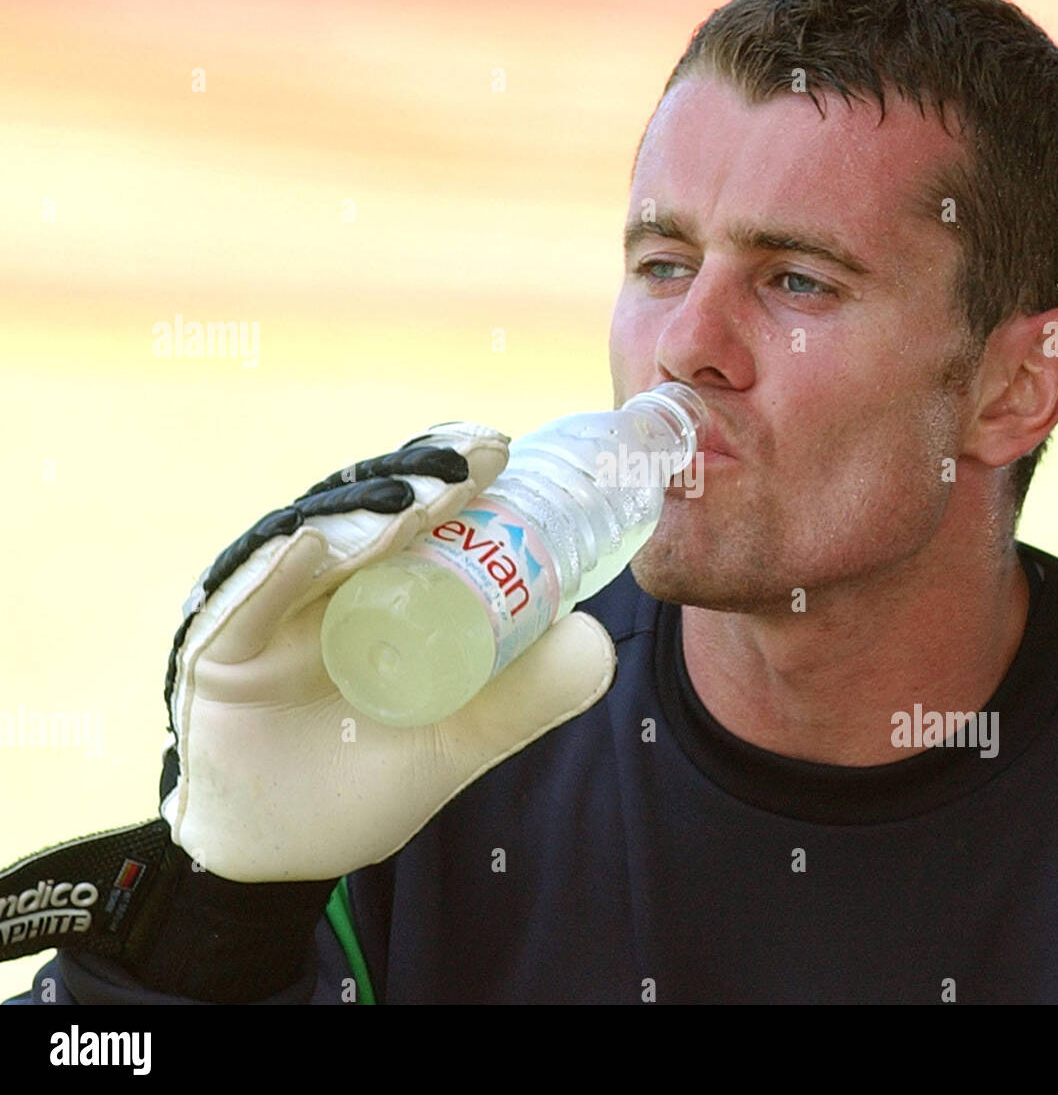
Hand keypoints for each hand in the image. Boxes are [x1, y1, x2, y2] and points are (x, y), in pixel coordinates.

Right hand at [161, 422, 616, 882]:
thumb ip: (521, 697)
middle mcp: (320, 584)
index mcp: (376, 589)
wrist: (283, 853)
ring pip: (312, 543)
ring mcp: (266, 611)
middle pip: (367, 512)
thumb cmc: (365, 778)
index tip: (505, 452)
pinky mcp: (216, 652)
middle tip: (480, 454)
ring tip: (424, 490)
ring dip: (368, 513)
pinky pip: (242, 604)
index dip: (455, 477)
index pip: (415, 514)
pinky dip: (276, 571)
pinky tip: (317, 542)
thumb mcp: (456, 738)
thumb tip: (593, 639)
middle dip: (422, 476)